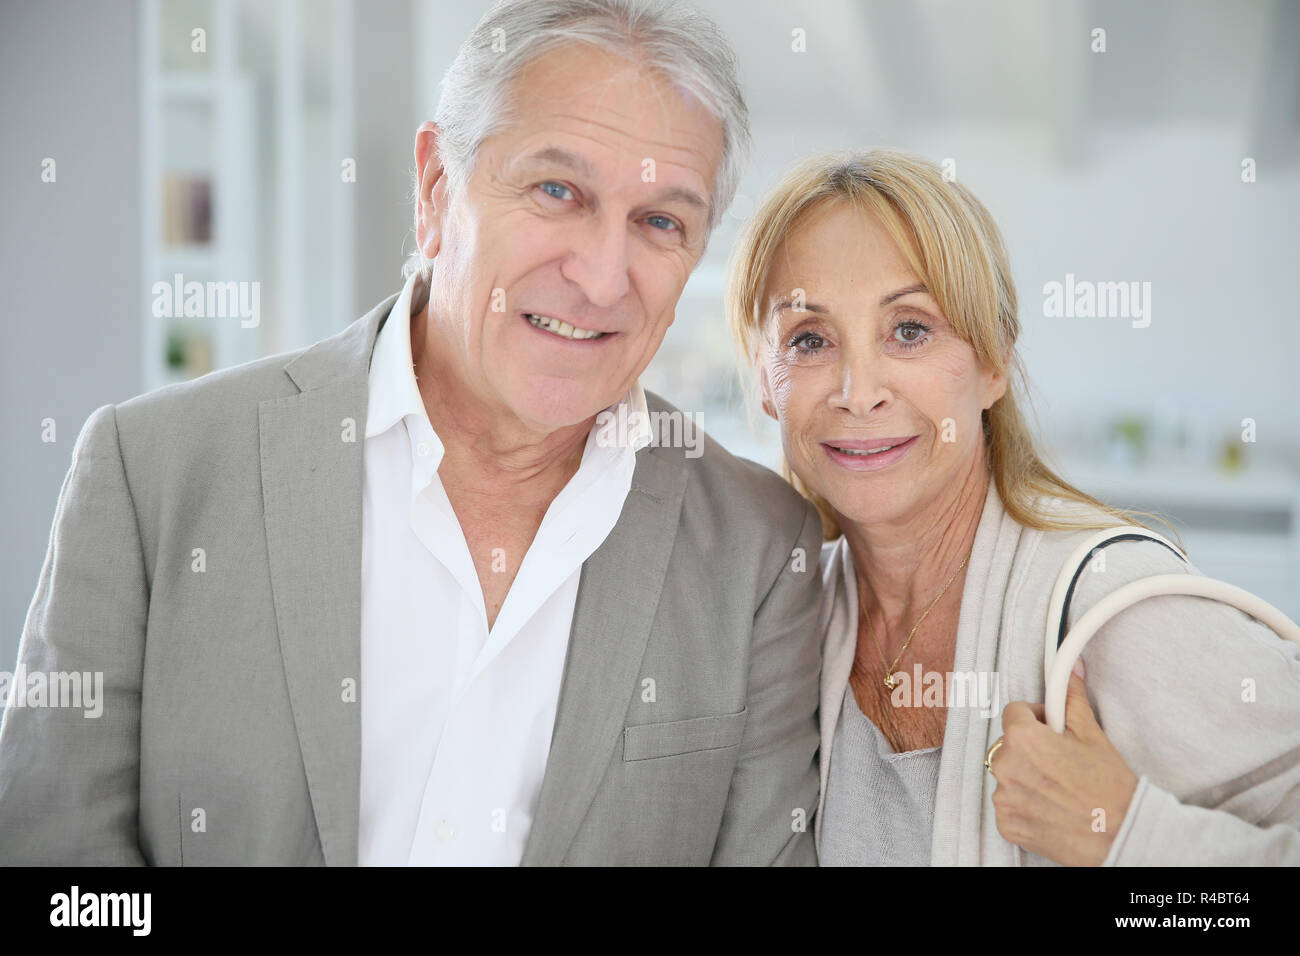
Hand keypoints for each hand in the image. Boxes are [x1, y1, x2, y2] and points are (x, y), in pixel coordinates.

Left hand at [989, 659, 1138, 865]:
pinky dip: (1025, 804)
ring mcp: (1003, 799)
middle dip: (1029, 747)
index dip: (1036, 717)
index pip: (1014, 711)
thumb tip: (1071, 671)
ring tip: (1058, 787)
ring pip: (1008, 774)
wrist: (1121, 835)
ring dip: (1025, 775)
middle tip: (1060, 760)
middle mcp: (1005, 767)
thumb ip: (1071, 699)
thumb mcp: (1091, 734)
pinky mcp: (1007, 824)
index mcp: (1022, 738)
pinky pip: (1009, 804)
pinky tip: (1051, 807)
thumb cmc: (1109, 786)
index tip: (1051, 728)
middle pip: (1008, 744)